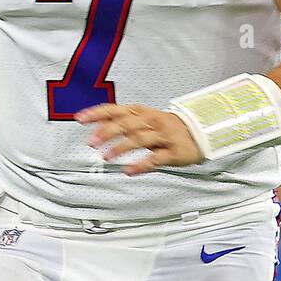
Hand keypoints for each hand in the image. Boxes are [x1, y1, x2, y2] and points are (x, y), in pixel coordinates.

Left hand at [75, 103, 203, 174]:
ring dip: (121, 147)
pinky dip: (141, 164)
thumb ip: (123, 122)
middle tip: (92, 142)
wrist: (200, 132)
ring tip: (106, 156)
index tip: (81, 119)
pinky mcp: (173, 151)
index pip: (116, 110)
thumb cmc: (166, 127)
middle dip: (107, 132)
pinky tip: (129, 170)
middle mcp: (151, 121)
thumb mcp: (145, 119)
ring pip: (139, 139)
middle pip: (126, 124)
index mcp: (142, 112)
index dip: (98, 113)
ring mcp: (163, 135)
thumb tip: (97, 125)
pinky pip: (155, 158)